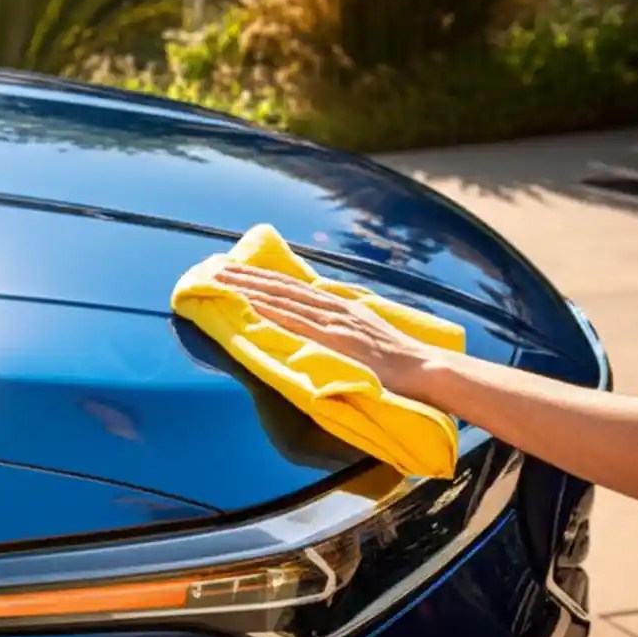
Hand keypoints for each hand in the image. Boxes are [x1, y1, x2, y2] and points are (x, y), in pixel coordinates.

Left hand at [214, 264, 443, 398]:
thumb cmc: (397, 360)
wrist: (422, 369)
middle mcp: (333, 308)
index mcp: (340, 306)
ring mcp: (333, 322)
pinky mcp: (334, 340)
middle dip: (247, 276)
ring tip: (222, 281)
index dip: (263, 277)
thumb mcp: (365, 335)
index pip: (293, 286)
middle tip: (215, 268)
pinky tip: (250, 305)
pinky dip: (271, 311)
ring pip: (283, 299)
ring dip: (250, 289)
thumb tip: (319, 330)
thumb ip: (342, 329)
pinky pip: (296, 323)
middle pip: (281, 287)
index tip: (237, 269)